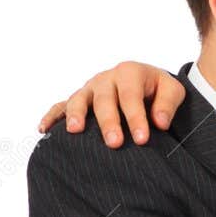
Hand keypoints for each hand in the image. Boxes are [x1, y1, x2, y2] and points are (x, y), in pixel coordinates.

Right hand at [37, 61, 184, 147]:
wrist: (146, 82)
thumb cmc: (158, 89)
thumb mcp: (172, 90)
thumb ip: (168, 104)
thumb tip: (160, 122)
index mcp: (129, 72)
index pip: (131, 96)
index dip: (135, 117)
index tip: (142, 139)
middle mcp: (106, 79)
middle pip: (104, 100)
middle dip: (108, 122)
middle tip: (115, 143)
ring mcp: (89, 89)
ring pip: (79, 100)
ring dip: (76, 115)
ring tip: (75, 131)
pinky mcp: (79, 99)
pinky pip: (61, 105)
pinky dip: (52, 116)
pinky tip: (43, 129)